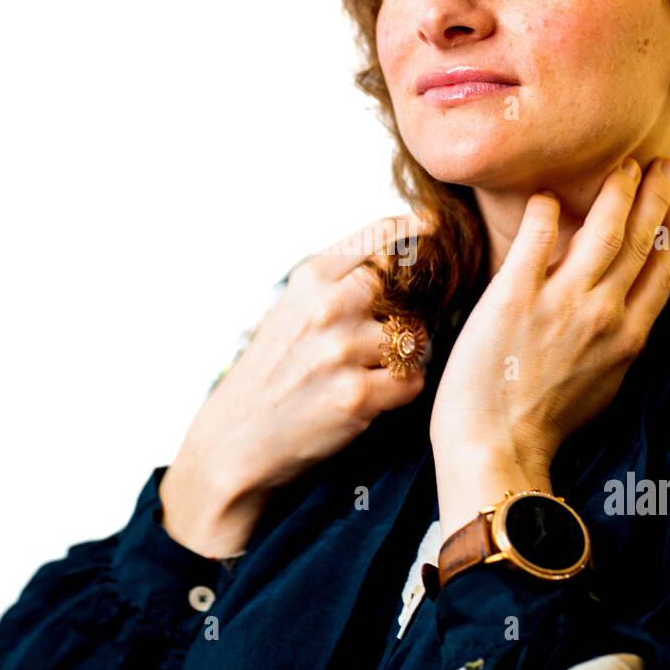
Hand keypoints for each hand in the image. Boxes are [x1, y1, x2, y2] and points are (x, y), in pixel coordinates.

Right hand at [160, 213, 431, 556]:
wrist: (234, 439)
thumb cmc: (273, 373)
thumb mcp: (293, 308)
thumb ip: (340, 279)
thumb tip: (404, 250)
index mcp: (312, 277)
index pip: (382, 235)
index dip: (417, 231)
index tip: (435, 230)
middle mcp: (328, 307)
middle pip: (410, 287)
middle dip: (412, 310)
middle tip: (393, 334)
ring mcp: (342, 351)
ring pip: (415, 338)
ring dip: (405, 358)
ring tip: (371, 373)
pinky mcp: (357, 396)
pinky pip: (412, 381)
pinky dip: (400, 391)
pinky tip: (373, 398)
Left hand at [430, 158, 669, 534]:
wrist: (496, 445)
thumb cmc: (542, 424)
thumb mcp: (602, 385)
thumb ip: (615, 344)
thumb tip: (622, 316)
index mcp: (628, 337)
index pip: (663, 270)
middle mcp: (603, 313)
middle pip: (640, 240)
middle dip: (655, 196)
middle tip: (660, 164)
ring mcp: (561, 301)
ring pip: (602, 230)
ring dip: (616, 192)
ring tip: (621, 167)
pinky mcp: (515, 294)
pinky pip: (538, 237)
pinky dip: (546, 211)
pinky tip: (547, 195)